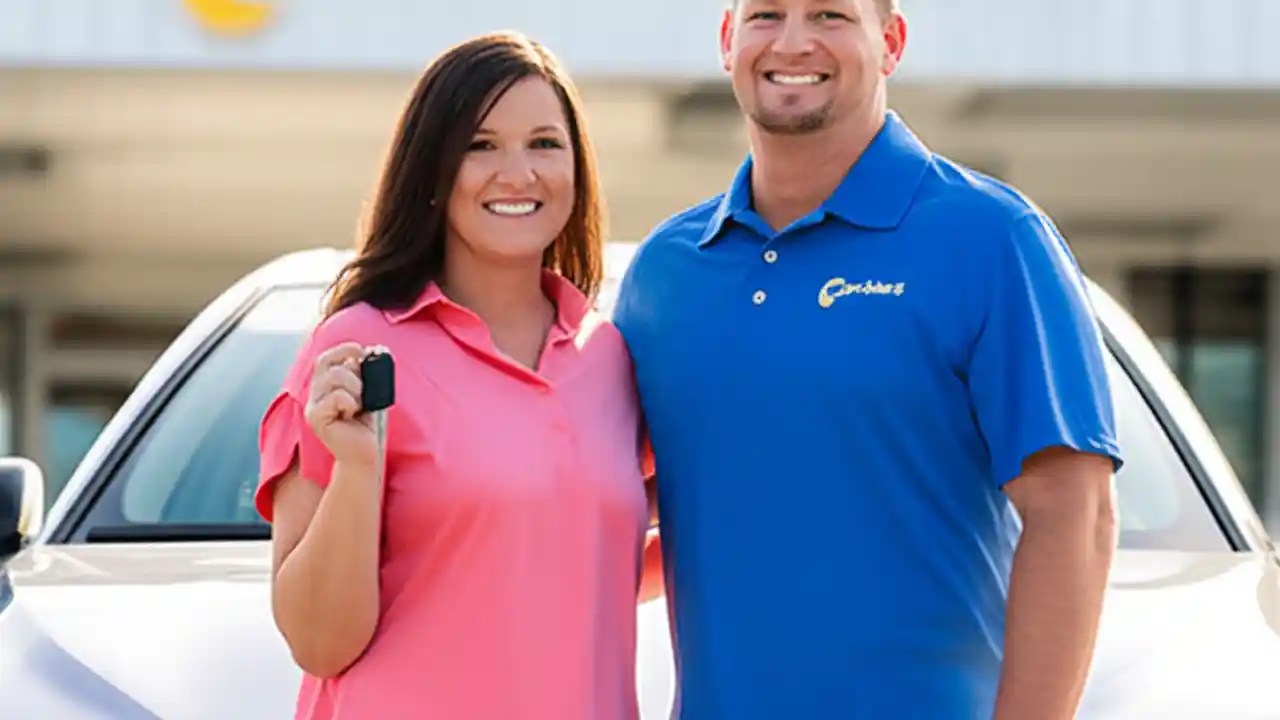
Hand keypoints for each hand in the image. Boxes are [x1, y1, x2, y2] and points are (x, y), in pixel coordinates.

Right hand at [305, 342, 378, 467]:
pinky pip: (337, 397)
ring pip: (335, 377)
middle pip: (330, 365)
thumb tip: (372, 350)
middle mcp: (314, 394)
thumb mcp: (366, 393)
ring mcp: (312, 406)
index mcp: (323, 386)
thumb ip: (363, 373)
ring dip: (355, 388)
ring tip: (357, 406)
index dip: (343, 349)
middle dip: (354, 374)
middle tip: (362, 393)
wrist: (363, 453)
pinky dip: (351, 402)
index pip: (326, 358)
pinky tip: (351, 415)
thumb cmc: (364, 424)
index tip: (362, 351)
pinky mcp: (315, 418)